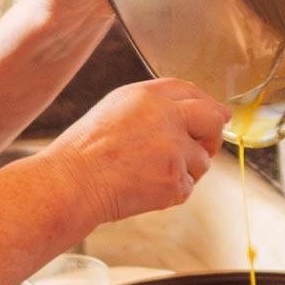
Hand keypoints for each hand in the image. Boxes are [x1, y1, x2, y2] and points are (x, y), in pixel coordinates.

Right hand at [45, 79, 231, 224]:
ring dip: (186, 169)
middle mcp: (166, 116)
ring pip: (202, 160)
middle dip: (213, 134)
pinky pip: (188, 186)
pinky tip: (144, 187)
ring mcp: (173, 149)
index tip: (212, 117)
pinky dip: (171, 192)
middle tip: (202, 146)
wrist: (71, 183)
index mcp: (149, 96)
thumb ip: (156, 105)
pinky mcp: (174, 179)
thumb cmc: (86, 151)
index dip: (205, 105)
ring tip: (150, 173)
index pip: (192, 92)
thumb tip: (199, 110)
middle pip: (214, 118)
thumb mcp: (116, 108)